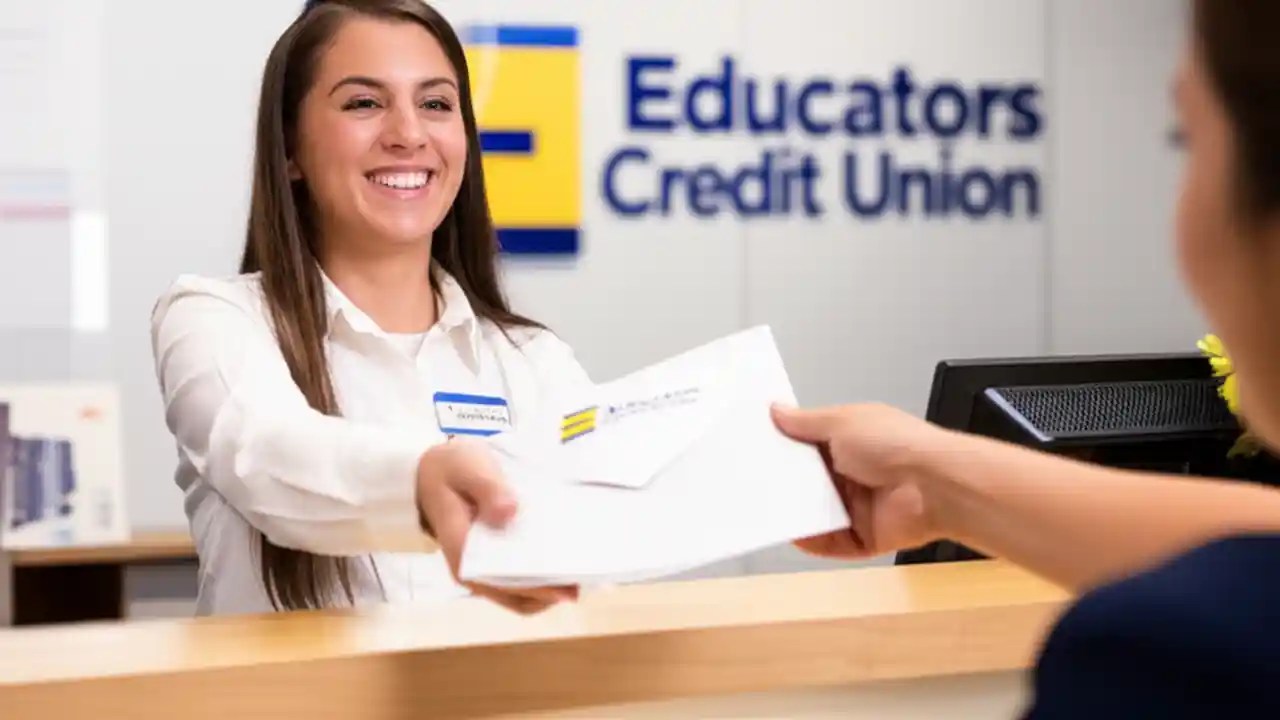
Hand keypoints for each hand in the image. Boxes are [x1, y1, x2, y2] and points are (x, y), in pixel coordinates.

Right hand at [415, 438, 577, 613]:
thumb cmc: (450, 469)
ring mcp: (482, 569)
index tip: (568, 586)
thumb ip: (487, 488)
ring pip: (520, 595)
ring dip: (548, 588)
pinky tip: (561, 562)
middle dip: (550, 592)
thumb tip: (510, 513)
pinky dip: (540, 578)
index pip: (504, 582)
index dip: (537, 589)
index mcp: (463, 552)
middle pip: (517, 597)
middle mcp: (471, 570)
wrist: (429, 472)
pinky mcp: (492, 561)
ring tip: (579, 572)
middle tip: (584, 576)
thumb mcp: (467, 466)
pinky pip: (519, 581)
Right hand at [771, 402, 954, 558]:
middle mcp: (853, 473)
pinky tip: (797, 536)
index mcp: (849, 440)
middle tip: (754, 483)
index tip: (755, 451)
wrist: (935, 485)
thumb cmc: (897, 444)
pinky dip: (815, 542)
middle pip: (808, 483)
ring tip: (770, 511)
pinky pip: (832, 543)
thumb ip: (805, 422)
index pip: (806, 446)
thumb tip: (776, 411)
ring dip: (798, 514)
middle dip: (785, 484)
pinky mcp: (865, 537)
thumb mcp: (841, 421)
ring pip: (816, 515)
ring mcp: (859, 507)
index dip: (783, 449)